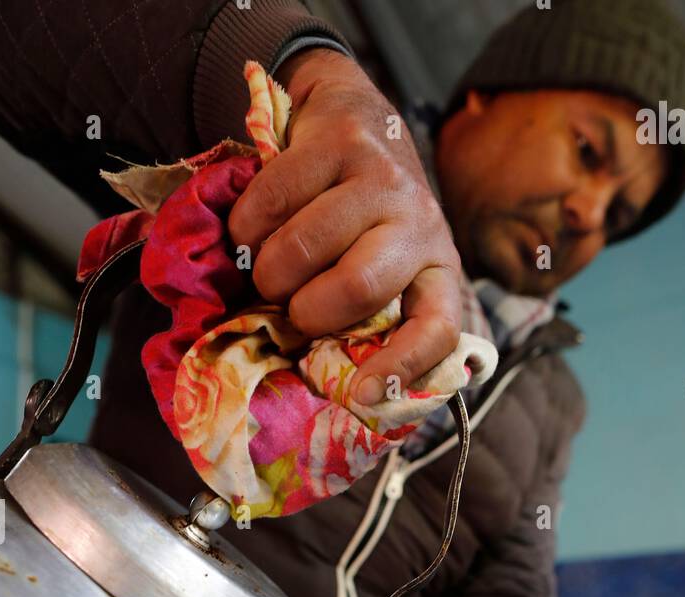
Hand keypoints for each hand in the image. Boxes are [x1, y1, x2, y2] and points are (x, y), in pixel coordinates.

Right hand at [227, 48, 462, 405]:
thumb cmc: (359, 219)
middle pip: (358, 287)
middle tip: (289, 305)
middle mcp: (420, 222)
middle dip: (306, 310)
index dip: (403, 366)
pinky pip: (271, 203)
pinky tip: (251, 232)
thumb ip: (362, 318)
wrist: (353, 114)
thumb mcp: (378, 268)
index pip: (438, 327)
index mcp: (436, 269)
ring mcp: (382, 178)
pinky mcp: (340, 141)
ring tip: (268, 268)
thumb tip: (330, 384)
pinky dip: (246, 229)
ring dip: (268, 271)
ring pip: (303, 247)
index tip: (362, 395)